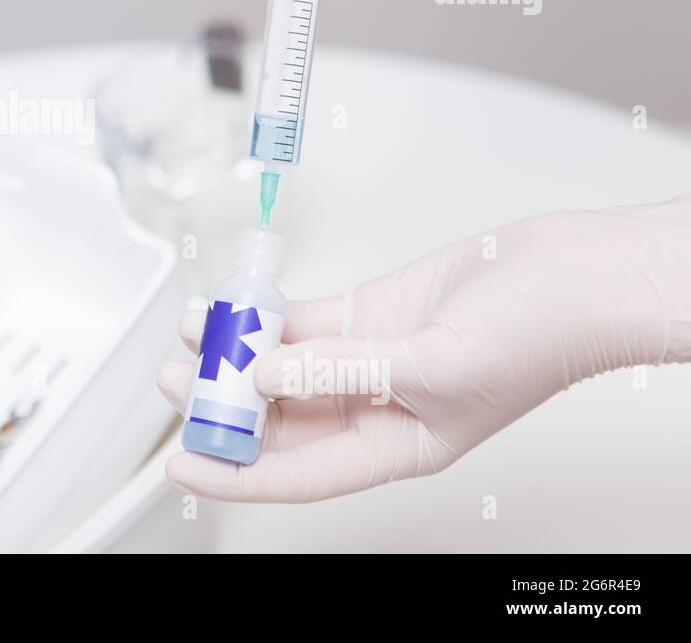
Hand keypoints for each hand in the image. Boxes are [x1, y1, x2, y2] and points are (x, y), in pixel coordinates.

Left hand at [158, 198, 690, 501]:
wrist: (576, 275)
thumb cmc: (538, 338)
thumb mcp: (432, 368)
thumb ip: (340, 371)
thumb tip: (263, 371)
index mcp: (395, 448)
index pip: (296, 474)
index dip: (234, 473)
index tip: (182, 462)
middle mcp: (374, 408)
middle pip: (279, 418)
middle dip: (223, 404)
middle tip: (174, 380)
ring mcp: (369, 358)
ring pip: (284, 364)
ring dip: (237, 351)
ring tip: (191, 333)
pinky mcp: (371, 314)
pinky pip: (303, 321)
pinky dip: (268, 315)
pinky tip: (234, 305)